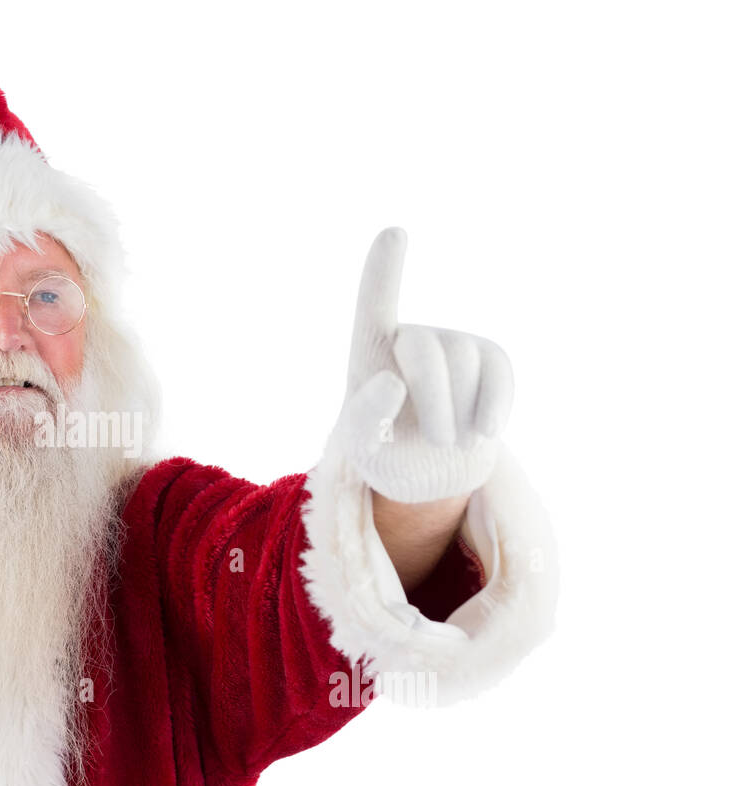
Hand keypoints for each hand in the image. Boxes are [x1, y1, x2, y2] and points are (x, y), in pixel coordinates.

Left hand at [336, 227, 513, 502]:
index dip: (384, 270)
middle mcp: (413, 338)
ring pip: (465, 361)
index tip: (394, 234)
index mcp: (371, 350)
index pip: (374, 303)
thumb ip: (365, 416)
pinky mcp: (490, 361)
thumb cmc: (386, 453)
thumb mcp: (363, 447)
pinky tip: (484, 431)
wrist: (429, 474)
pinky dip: (494, 405)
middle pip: (425, 350)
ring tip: (449, 442)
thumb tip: (392, 381)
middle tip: (436, 441)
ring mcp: (455, 345)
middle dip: (433, 400)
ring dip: (459, 413)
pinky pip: (500, 372)